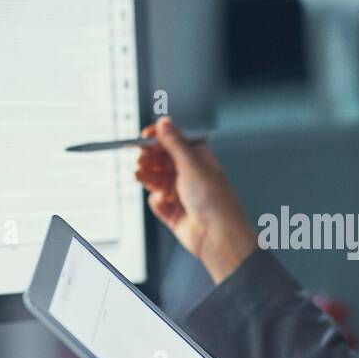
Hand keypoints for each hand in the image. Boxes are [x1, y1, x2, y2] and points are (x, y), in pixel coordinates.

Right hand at [134, 117, 257, 282]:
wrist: (217, 235)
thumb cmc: (214, 199)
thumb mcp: (191, 164)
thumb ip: (174, 143)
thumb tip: (164, 122)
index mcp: (199, 158)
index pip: (174, 141)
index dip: (158, 138)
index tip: (143, 137)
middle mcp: (190, 174)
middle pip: (161, 160)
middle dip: (150, 159)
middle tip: (141, 160)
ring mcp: (181, 193)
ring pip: (156, 179)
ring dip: (148, 177)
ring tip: (141, 176)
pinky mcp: (174, 211)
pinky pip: (157, 201)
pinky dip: (157, 200)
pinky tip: (162, 201)